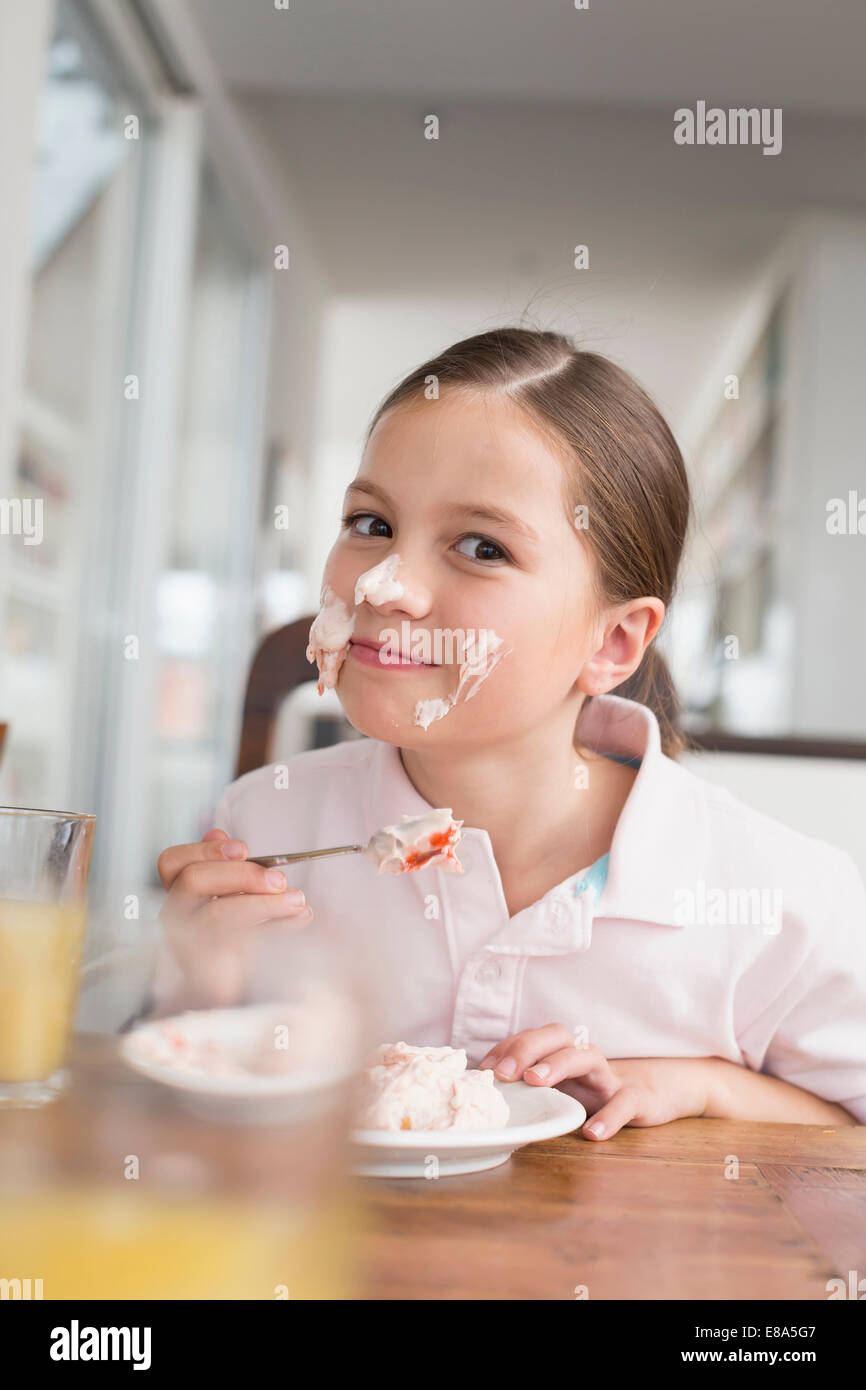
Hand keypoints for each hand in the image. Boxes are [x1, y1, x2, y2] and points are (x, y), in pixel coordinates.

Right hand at [156, 827, 312, 1007]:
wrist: (222, 989)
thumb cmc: (229, 935)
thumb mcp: (232, 895)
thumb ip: (226, 868)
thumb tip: (217, 832)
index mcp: (179, 890)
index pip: (172, 861)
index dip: (204, 849)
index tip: (245, 848)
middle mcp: (175, 913)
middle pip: (193, 880)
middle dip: (242, 874)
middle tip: (280, 880)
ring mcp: (186, 941)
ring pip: (217, 913)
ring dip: (264, 904)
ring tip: (297, 900)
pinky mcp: (205, 968)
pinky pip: (238, 944)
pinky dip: (276, 928)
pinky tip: (300, 918)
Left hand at [477, 1023, 714, 1139]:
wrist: (653, 1095)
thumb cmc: (594, 1093)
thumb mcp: (562, 1088)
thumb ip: (531, 1086)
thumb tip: (484, 1096)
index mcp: (563, 1054)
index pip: (531, 1038)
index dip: (506, 1048)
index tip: (483, 1068)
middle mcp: (584, 1058)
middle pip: (556, 1036)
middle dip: (526, 1048)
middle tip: (503, 1072)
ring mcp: (610, 1077)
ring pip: (586, 1056)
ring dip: (558, 1064)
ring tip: (535, 1081)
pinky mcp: (637, 1098)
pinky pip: (624, 1103)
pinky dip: (609, 1117)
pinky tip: (593, 1134)